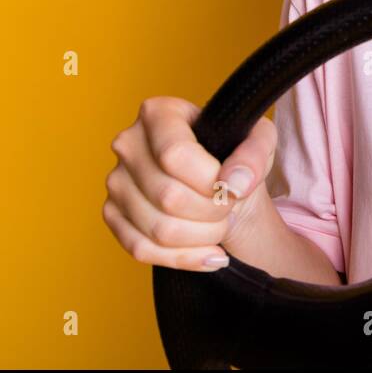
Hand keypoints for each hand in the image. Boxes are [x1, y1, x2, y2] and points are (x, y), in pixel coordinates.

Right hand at [102, 96, 277, 270]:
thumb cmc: (234, 155)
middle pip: (168, 196)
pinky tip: (210, 254)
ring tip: (221, 225)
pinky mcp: (113, 214)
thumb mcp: (258, 141)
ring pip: (158, 229)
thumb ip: (254, 155)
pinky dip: (184, 259)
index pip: (174, 156)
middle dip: (213, 212)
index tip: (233, 187)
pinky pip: (142, 249)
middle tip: (230, 207)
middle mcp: (129, 143)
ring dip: (203, 237)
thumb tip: (235, 183)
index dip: (210, 181)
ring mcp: (116, 181)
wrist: (218, 183)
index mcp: (158, 113)